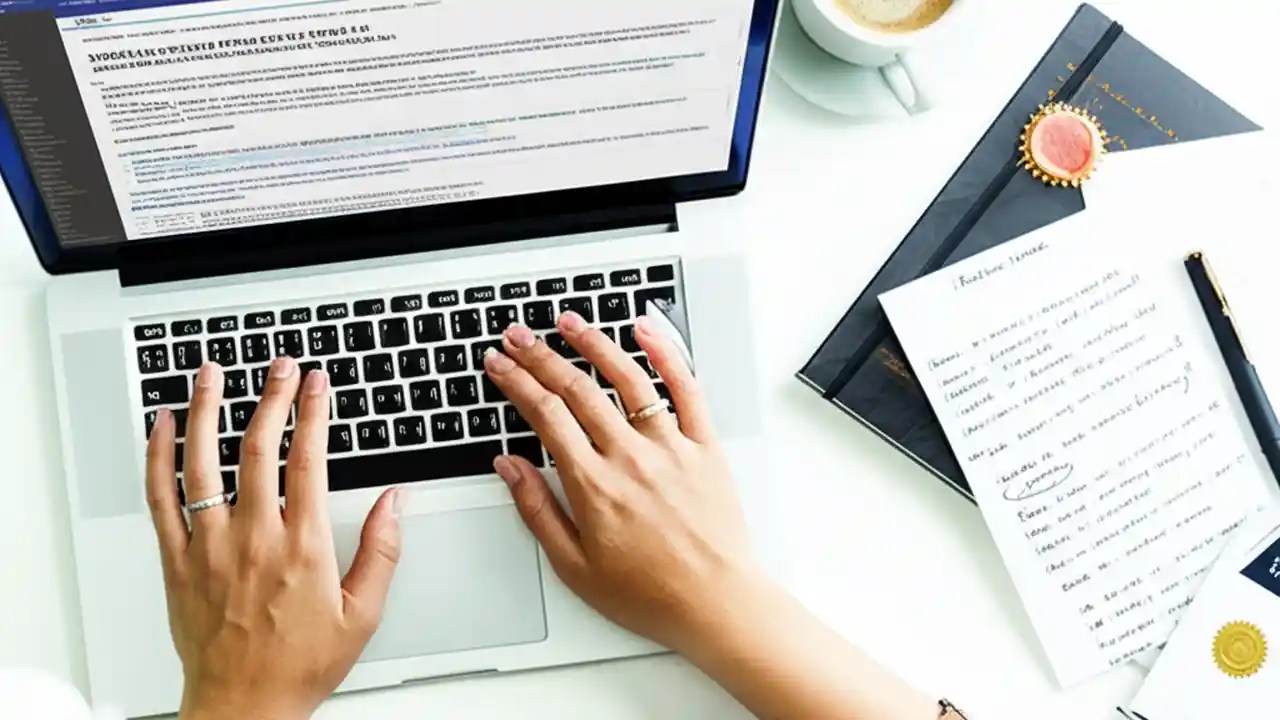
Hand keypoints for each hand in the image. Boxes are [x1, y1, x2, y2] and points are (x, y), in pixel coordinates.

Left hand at [146, 358, 403, 719]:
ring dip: (207, 410)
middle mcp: (254, 538)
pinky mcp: (177, 560)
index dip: (314, 413)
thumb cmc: (299, 666)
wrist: (243, 707)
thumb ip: (382, 552)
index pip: (308, 460)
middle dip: (272, 397)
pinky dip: (157, 456)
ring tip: (212, 374)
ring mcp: (210, 546)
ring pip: (202, 462)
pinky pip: (160, 498)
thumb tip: (395, 502)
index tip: (318, 384)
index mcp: (303, 547)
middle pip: (258, 448)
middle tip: (281, 368)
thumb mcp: (363, 614)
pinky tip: (161, 426)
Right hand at [483, 312, 761, 651]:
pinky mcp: (705, 447)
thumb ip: (538, 510)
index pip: (544, 415)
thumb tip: (509, 466)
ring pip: (627, 379)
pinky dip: (667, 354)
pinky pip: (687, 389)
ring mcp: (670, 447)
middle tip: (518, 336)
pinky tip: (646, 331)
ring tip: (570, 322)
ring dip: (594, 344)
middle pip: (576, 389)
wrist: (717, 604)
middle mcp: (630, 458)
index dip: (515, 382)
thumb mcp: (575, 565)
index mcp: (594, 486)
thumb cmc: (650, 594)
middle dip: (540, 356)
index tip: (499, 365)